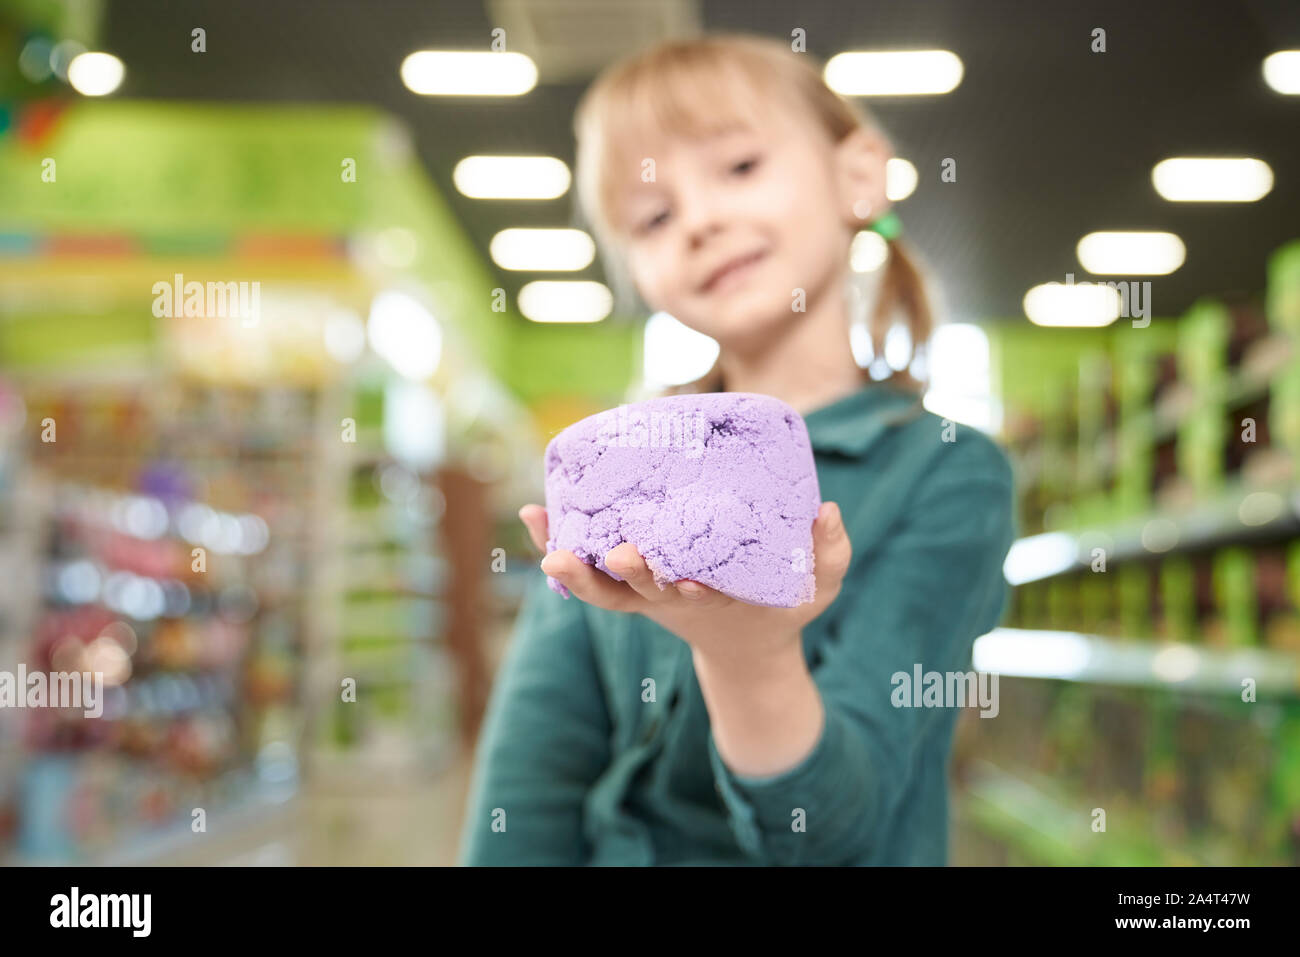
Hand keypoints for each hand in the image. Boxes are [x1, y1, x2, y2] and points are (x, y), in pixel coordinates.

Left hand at [518, 501, 852, 660]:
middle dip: (628, 575)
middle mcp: (670, 600)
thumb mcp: (819, 588)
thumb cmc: (781, 607)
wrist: (743, 646)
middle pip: (640, 593)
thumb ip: (831, 553)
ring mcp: (643, 595)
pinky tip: (533, 513)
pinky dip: (556, 547)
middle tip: (620, 553)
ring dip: (571, 566)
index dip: (689, 589)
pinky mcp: (626, 583)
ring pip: (600, 589)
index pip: (696, 597)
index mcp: (715, 601)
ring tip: (543, 535)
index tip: (689, 581)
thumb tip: (826, 510)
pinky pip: (583, 571)